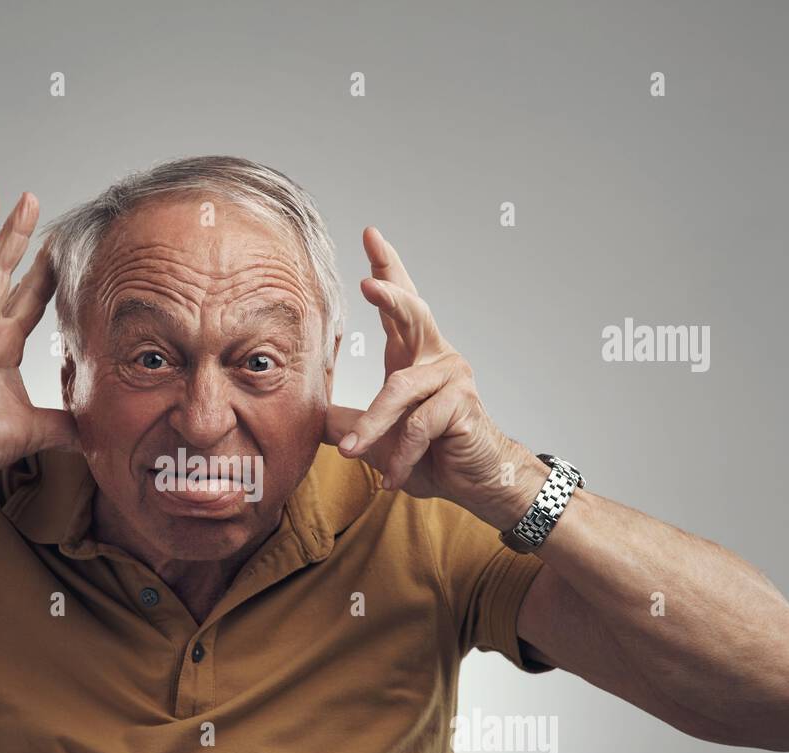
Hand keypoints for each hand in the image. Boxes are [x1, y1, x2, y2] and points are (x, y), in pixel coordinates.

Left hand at [324, 226, 544, 529]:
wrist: (477, 481)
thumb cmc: (432, 454)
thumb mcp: (380, 437)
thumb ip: (349, 422)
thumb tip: (311, 419)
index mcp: (414, 356)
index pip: (400, 305)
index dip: (388, 270)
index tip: (372, 236)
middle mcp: (436, 358)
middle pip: (413, 313)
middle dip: (390, 295)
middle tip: (368, 282)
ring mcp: (453, 378)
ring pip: (399, 390)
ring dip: (372, 426)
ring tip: (351, 452)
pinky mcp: (463, 406)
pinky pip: (418, 427)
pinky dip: (400, 456)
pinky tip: (394, 478)